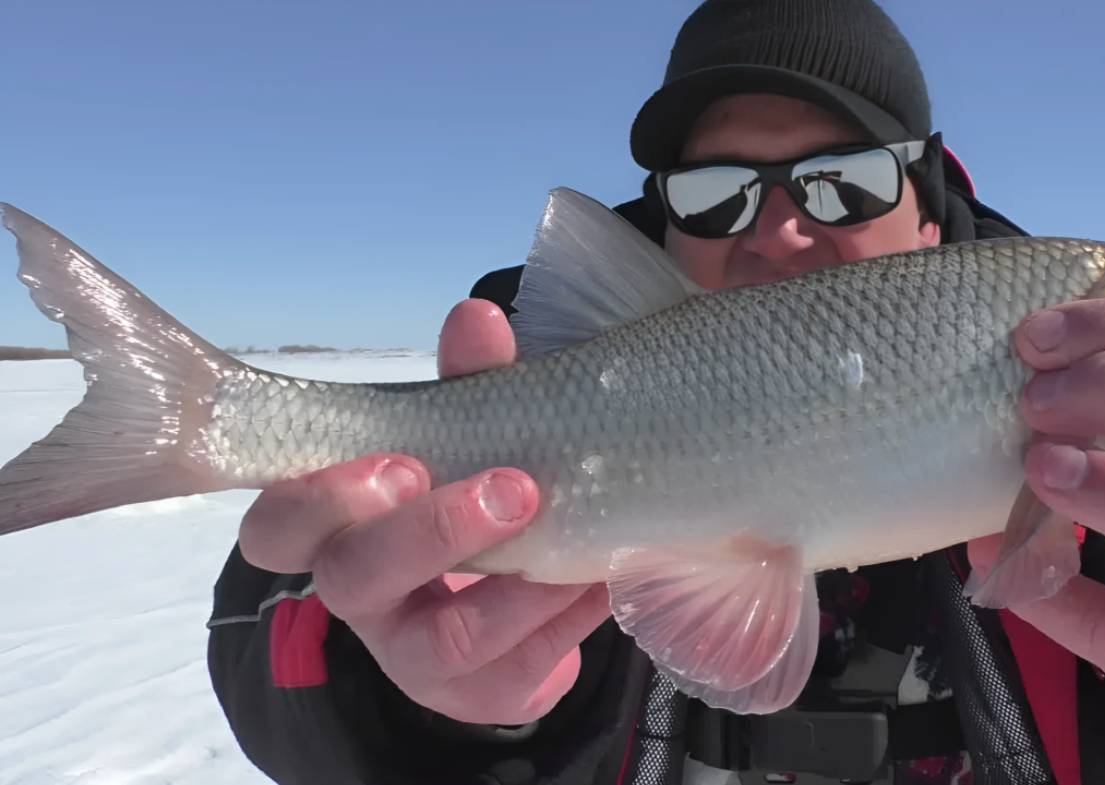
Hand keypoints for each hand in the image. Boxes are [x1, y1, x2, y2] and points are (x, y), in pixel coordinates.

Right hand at [238, 298, 610, 724]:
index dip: (315, 500)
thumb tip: (476, 317)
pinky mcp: (475, 693)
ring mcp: (414, 655)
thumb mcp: (469, 439)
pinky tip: (599, 579)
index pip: (276, 527)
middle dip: (426, 533)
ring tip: (576, 541)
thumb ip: (471, 386)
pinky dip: (564, 621)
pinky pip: (512, 674)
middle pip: (349, 579)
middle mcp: (362, 597)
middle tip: (511, 487)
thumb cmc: (468, 498)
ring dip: (517, 587)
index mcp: (337, 529)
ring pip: (440, 641)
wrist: (517, 603)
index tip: (400, 459)